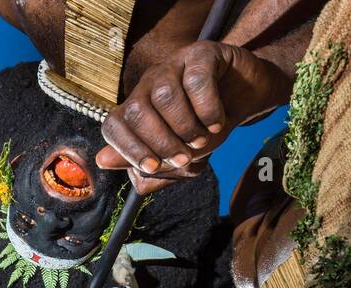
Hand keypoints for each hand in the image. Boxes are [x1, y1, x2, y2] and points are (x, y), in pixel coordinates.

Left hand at [97, 41, 291, 194]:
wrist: (247, 98)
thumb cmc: (208, 128)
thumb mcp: (182, 160)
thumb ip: (149, 169)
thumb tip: (103, 162)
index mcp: (138, 109)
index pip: (113, 125)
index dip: (128, 149)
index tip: (152, 166)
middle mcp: (149, 84)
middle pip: (136, 111)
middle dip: (160, 143)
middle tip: (184, 158)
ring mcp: (173, 65)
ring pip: (164, 96)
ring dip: (185, 127)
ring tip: (202, 141)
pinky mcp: (201, 54)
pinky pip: (195, 81)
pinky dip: (207, 109)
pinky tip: (216, 122)